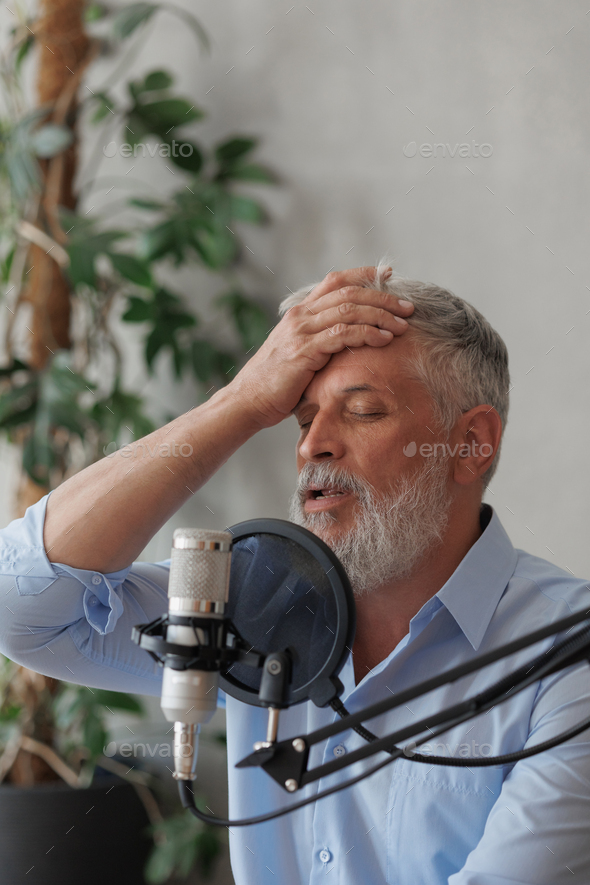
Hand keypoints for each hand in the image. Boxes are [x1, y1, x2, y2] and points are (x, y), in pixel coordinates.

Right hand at [229, 267, 414, 427]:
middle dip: (383, 297)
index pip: (336, 280)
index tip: (389, 273)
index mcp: (300, 312)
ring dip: (381, 315)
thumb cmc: (277, 382)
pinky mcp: (304, 351)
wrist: (249, 400)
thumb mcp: (299, 353)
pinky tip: (384, 340)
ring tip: (403, 325)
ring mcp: (301, 332)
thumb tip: (350, 340)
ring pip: (349, 310)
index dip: (364, 274)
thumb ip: (320, 340)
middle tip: (408, 307)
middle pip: (349, 293)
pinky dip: (367, 334)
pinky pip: (342, 334)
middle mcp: (301, 316)